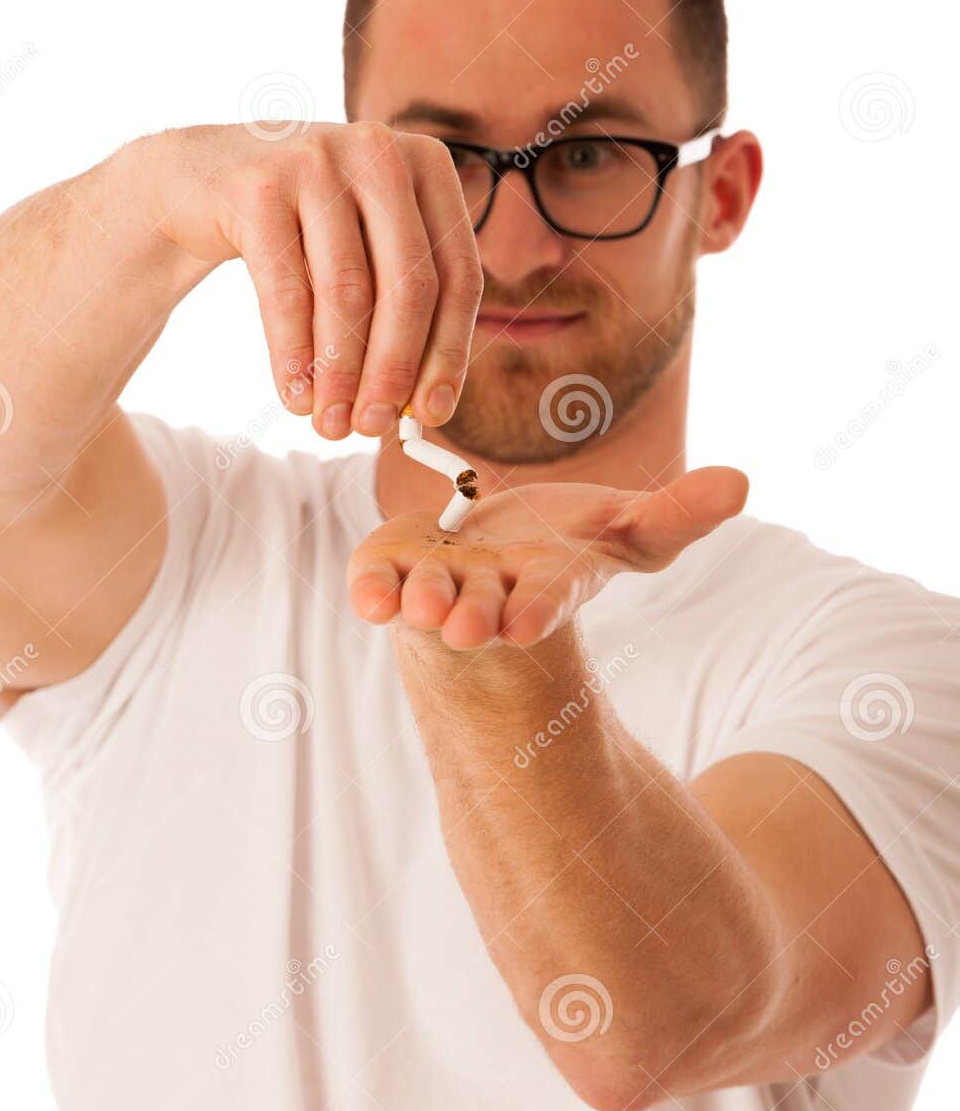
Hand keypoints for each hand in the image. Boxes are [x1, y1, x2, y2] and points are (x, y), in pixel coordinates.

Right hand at [144, 122, 481, 437]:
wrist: (196, 181)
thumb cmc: (301, 229)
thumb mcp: (363, 249)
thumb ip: (399, 310)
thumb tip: (426, 408)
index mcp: (428, 165)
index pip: (456, 274)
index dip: (449, 352)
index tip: (433, 414)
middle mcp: (380, 151)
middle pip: (408, 285)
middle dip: (394, 371)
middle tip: (374, 429)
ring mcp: (317, 160)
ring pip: (346, 292)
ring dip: (341, 373)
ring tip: (331, 423)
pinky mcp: (259, 186)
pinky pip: (286, 290)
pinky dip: (293, 353)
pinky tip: (295, 396)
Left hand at [348, 468, 748, 649]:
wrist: (484, 552)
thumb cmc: (562, 543)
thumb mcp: (625, 526)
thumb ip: (676, 514)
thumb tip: (741, 484)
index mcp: (547, 583)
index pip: (547, 597)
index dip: (539, 607)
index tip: (525, 625)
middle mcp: (490, 594)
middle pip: (483, 606)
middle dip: (473, 615)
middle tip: (462, 627)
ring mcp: (439, 583)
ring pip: (428, 594)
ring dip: (424, 600)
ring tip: (422, 605)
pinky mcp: (393, 567)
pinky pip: (378, 581)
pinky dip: (372, 591)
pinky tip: (369, 601)